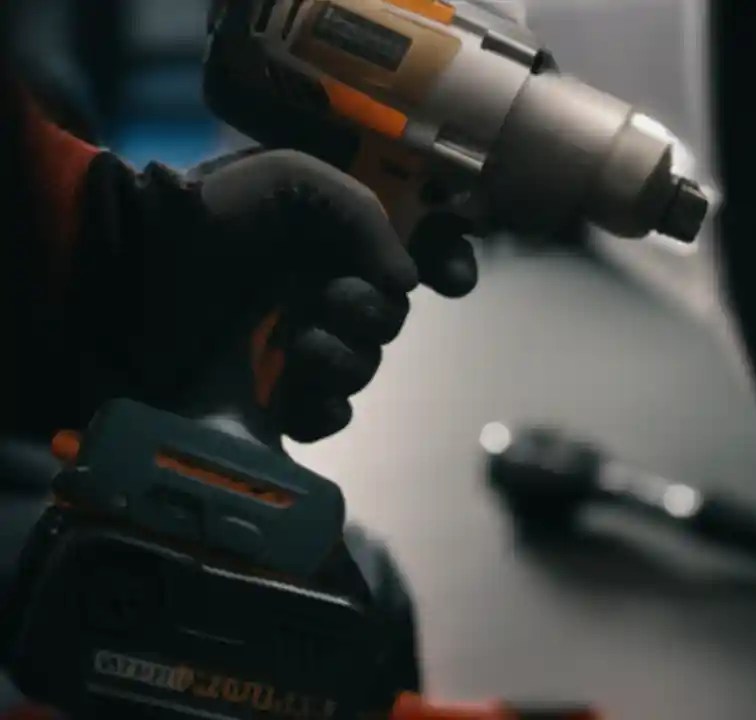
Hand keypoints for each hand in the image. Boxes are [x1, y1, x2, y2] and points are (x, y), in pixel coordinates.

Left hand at [188, 149, 477, 440]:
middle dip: (371, 314)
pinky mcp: (273, 398)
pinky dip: (324, 408)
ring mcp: (297, 348)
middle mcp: (321, 290)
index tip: (450, 280)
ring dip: (344, 359)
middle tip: (330, 301)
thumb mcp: (290, 180)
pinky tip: (295, 395)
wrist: (131, 276)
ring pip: (364, 367)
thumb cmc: (209, 216)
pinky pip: (332, 415)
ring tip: (297, 347)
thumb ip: (363, 215)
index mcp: (332, 240)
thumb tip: (408, 281)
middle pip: (390, 318)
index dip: (447, 265)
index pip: (415, 253)